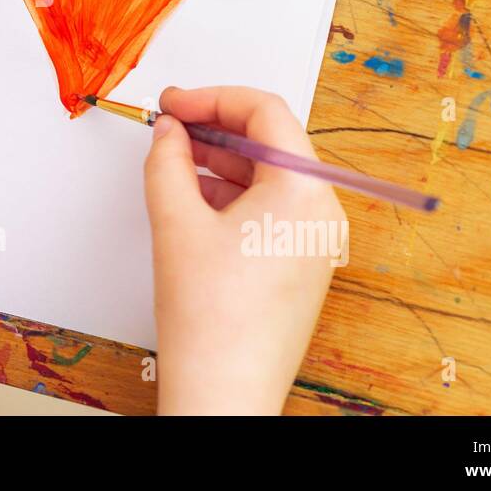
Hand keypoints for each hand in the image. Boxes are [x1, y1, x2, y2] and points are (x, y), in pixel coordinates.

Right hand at [143, 86, 346, 414]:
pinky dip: (233, 193)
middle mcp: (323, 211)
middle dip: (215, 127)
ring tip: (174, 160)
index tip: (174, 103)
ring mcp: (317, 241)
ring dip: (221, 160)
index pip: (265, 113)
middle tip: (170, 125)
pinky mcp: (304, 264)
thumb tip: (168, 131)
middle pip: (272, 142)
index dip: (212, 98)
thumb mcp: (175, 221)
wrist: (225, 391)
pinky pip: (272, 208)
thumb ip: (167, 160)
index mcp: (304, 191)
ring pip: (270, 175)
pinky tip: (193, 198)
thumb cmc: (211, 320)